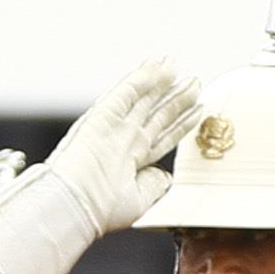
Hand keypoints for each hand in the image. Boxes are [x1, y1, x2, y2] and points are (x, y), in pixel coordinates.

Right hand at [0, 59, 197, 273]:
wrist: (76, 203)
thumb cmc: (102, 209)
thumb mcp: (140, 200)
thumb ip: (155, 184)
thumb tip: (166, 174)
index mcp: (131, 161)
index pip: (161, 136)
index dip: (180, 123)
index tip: (198, 110)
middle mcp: (123, 141)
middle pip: (156, 114)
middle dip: (176, 98)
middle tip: (195, 82)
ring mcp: (113, 127)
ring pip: (143, 99)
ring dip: (160, 81)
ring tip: (175, 64)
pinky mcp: (103, 115)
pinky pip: (126, 92)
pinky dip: (141, 78)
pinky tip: (157, 65)